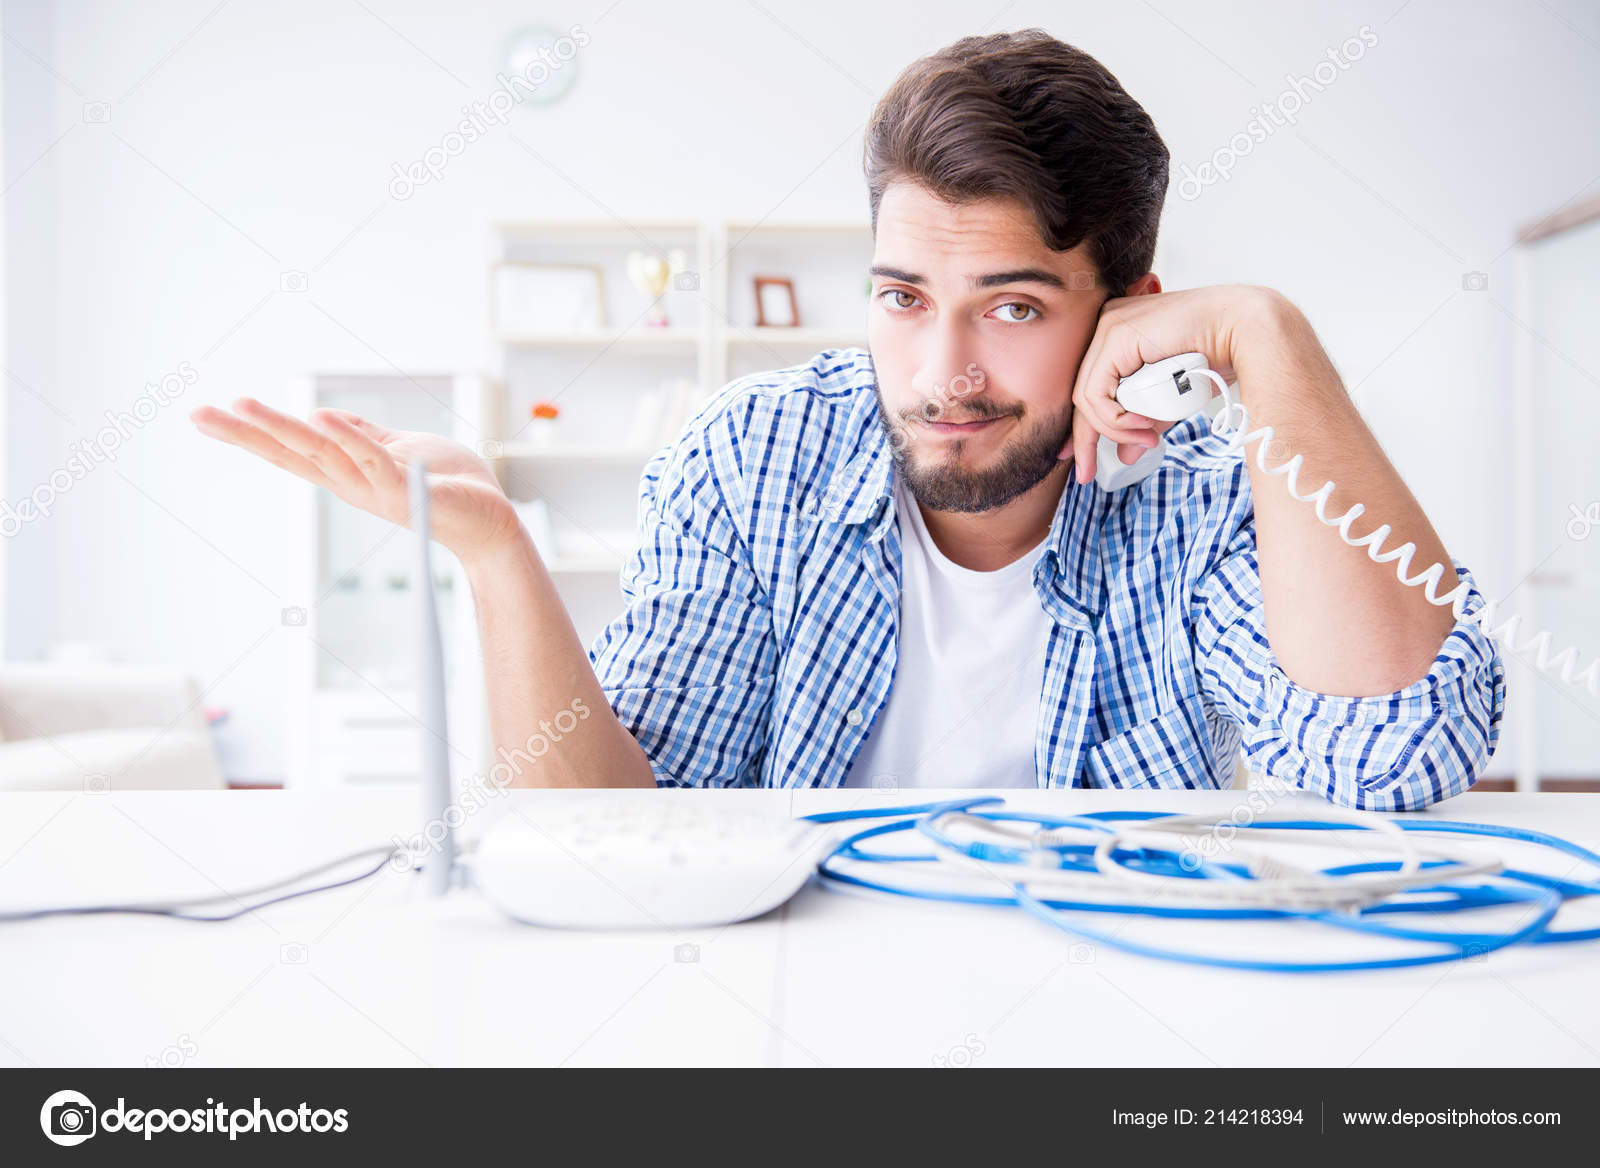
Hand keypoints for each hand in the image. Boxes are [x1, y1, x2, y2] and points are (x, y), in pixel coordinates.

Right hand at [190, 398, 521, 564]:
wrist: (493, 522)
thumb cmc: (449, 485)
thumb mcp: (400, 450)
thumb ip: (365, 435)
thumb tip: (324, 415)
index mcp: (348, 473)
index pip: (289, 450)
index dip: (248, 434)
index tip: (203, 415)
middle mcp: (355, 484)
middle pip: (292, 453)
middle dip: (245, 433)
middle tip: (199, 413)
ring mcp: (380, 490)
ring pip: (324, 455)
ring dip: (284, 428)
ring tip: (243, 405)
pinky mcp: (411, 491)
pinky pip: (375, 463)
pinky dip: (350, 441)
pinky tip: (323, 419)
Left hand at [1061, 285, 1265, 484]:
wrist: (1245, 332)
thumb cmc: (1217, 356)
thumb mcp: (1170, 398)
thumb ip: (1146, 421)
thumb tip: (1126, 455)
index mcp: (1117, 337)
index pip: (1089, 389)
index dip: (1081, 429)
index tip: (1080, 462)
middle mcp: (1107, 327)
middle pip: (1084, 394)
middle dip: (1085, 438)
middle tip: (1087, 472)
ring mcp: (1109, 328)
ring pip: (1088, 397)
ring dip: (1115, 429)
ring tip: (1147, 438)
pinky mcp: (1116, 336)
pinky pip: (1097, 392)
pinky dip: (1117, 418)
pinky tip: (1143, 425)